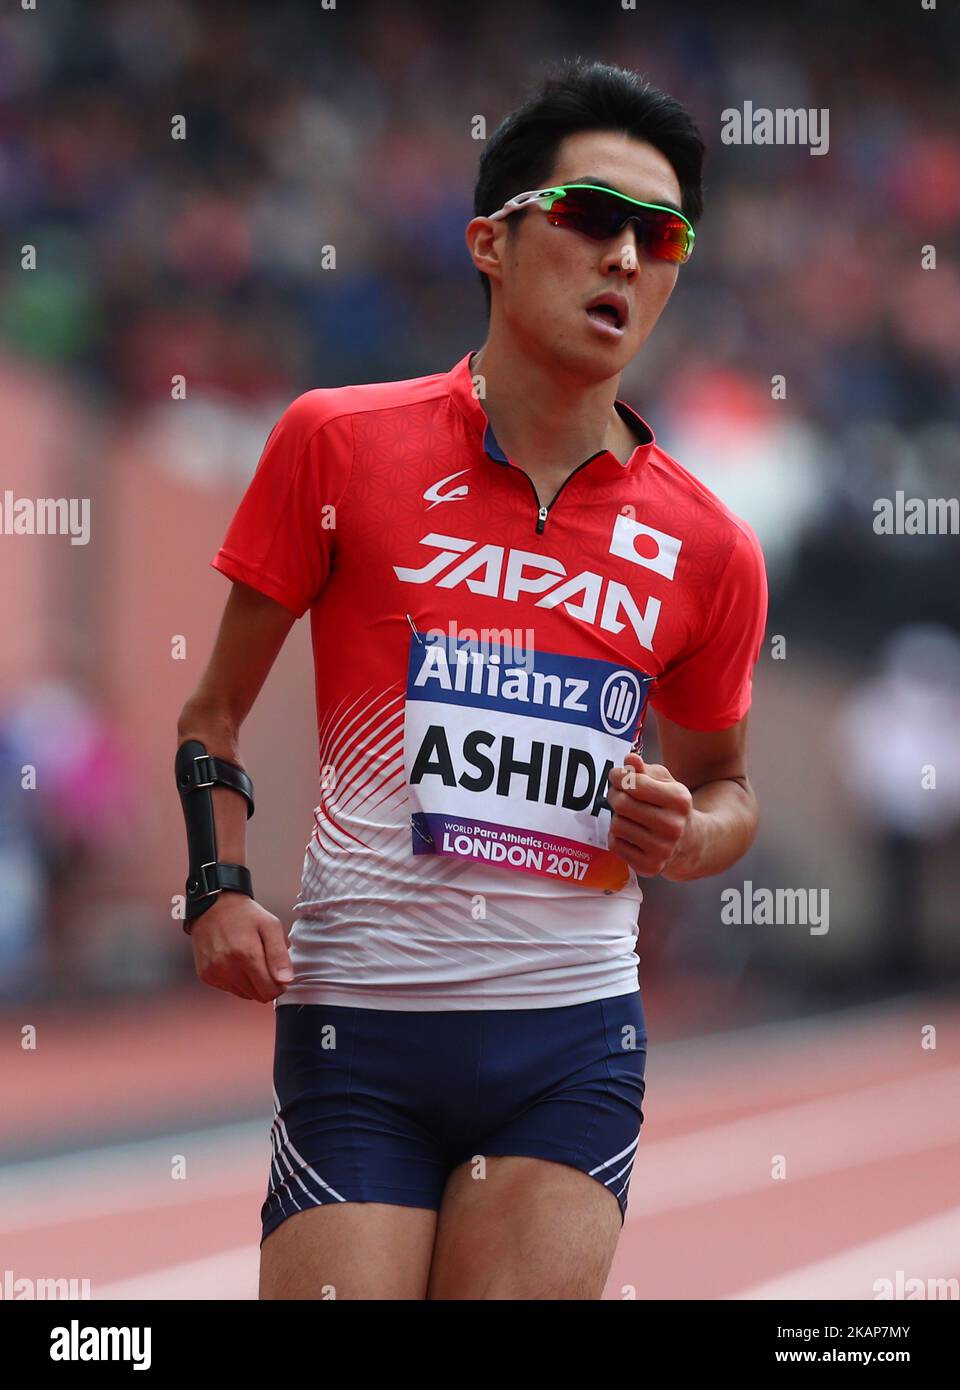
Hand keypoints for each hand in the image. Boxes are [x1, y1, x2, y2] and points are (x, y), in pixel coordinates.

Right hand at [189, 893, 293, 1001]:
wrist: (212, 905)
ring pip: (244, 994)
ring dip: (251, 983)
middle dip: (266, 984)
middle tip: (264, 962)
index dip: (279, 985)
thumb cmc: (244, 914)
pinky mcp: (206, 975)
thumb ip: (280, 955)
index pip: (270, 992)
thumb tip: (285, 981)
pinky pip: (229, 989)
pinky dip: (236, 980)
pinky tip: (235, 961)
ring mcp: (215, 973)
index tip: (279, 973)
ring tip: (248, 959)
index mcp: (247, 955)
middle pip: (258, 996)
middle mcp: (228, 967)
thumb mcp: (270, 926)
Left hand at [607, 751, 697, 877]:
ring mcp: (662, 850)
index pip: (635, 784)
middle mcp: (673, 826)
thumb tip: (629, 760)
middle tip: (617, 794)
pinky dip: (617, 837)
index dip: (619, 776)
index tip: (616, 776)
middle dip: (614, 795)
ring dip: (617, 817)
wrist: (691, 842)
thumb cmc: (672, 807)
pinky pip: (615, 845)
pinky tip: (630, 833)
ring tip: (628, 816)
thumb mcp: (665, 783)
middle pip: (622, 804)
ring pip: (616, 825)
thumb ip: (645, 770)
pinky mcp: (650, 867)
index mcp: (680, 800)